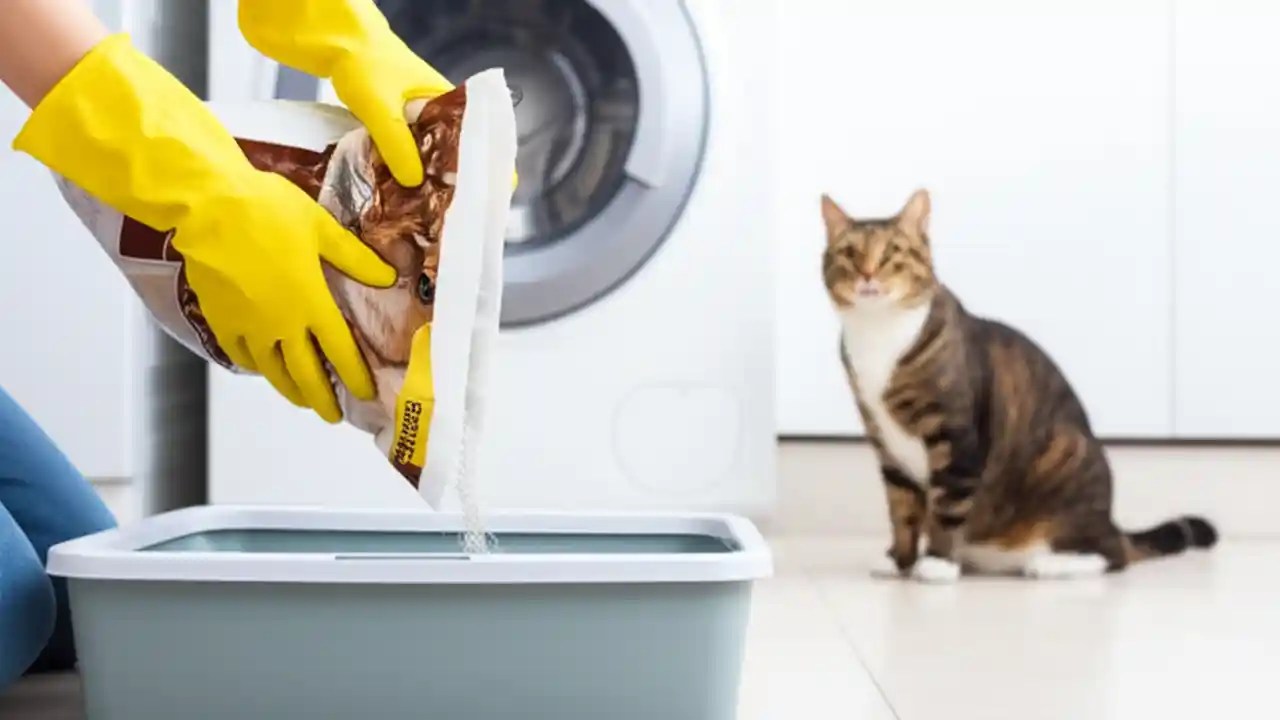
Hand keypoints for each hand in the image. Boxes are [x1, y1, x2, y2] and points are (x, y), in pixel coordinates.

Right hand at [177, 172, 394, 421]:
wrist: (207, 208)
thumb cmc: (267, 211)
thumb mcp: (321, 228)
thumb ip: (354, 258)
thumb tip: (388, 277)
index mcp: (311, 302)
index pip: (340, 351)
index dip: (355, 376)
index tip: (365, 393)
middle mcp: (282, 324)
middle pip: (306, 374)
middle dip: (323, 399)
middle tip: (334, 416)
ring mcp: (249, 327)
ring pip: (273, 371)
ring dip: (292, 391)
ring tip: (304, 400)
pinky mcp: (220, 321)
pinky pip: (242, 356)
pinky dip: (257, 368)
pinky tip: (263, 369)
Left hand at [238, 0, 453, 186]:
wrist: (322, 32)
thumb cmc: (361, 59)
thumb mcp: (382, 108)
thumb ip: (398, 145)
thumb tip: (414, 182)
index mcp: (437, 95)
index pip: (463, 132)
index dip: (466, 159)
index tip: (468, 189)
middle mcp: (422, 102)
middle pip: (436, 142)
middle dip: (433, 171)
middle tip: (435, 204)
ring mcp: (397, 106)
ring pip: (409, 144)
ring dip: (406, 167)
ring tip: (410, 201)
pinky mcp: (374, 110)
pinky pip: (385, 140)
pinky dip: (384, 158)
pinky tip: (381, 180)